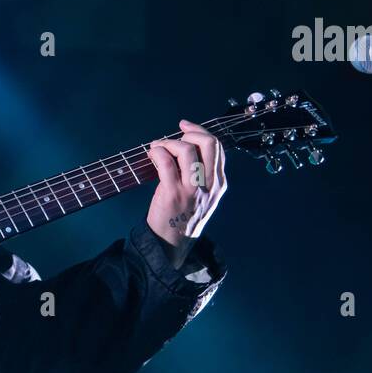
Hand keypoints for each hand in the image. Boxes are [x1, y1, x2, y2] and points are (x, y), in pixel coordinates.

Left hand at [146, 119, 226, 267]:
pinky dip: (157, 152)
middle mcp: (210, 185)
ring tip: (157, 148)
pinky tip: (152, 154)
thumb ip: (201, 175)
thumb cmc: (183, 217)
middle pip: (208, 143)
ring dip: (168, 142)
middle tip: (173, 137)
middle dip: (189, 132)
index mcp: (219, 184)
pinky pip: (166, 162)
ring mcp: (192, 189)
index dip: (200, 132)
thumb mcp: (203, 196)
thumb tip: (184, 145)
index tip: (184, 128)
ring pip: (186, 149)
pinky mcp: (172, 194)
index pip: (218, 147)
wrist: (171, 245)